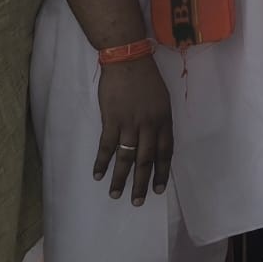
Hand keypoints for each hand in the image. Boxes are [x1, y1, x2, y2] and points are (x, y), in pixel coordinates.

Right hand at [95, 57, 173, 205]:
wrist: (127, 59)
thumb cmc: (146, 77)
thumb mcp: (162, 99)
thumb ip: (159, 121)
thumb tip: (156, 142)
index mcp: (164, 120)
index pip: (164, 152)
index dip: (161, 172)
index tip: (157, 189)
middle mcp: (149, 125)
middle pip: (146, 160)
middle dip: (141, 183)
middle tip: (137, 201)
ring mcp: (130, 123)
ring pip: (126, 157)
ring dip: (121, 178)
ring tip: (116, 194)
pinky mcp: (112, 119)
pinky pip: (107, 146)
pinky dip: (102, 161)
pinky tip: (98, 174)